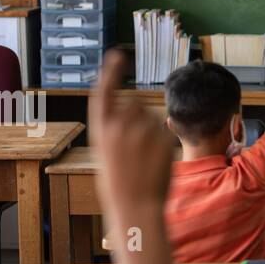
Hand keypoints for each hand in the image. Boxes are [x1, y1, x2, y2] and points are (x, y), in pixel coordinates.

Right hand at [89, 51, 173, 220]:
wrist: (136, 207)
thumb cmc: (120, 185)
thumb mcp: (106, 153)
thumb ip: (115, 130)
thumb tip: (132, 108)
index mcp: (100, 130)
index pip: (104, 92)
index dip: (111, 72)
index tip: (118, 56)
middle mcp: (119, 126)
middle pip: (135, 102)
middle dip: (138, 115)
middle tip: (136, 145)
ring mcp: (141, 131)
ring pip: (152, 116)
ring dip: (151, 129)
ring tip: (144, 157)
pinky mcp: (161, 138)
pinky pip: (164, 129)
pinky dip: (162, 140)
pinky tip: (156, 160)